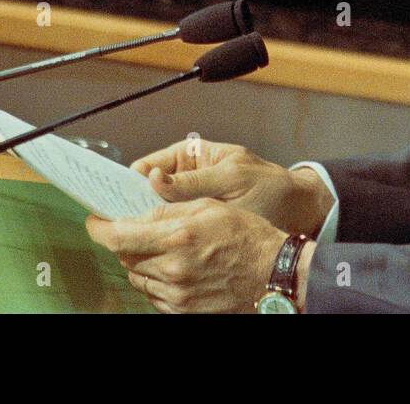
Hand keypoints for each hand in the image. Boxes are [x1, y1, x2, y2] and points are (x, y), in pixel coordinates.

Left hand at [86, 200, 284, 313]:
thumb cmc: (246, 236)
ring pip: (137, 276)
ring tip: (166, 250)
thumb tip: (138, 213)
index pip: (118, 237)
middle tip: (139, 231)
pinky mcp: (181, 309)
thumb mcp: (210, 206)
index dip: (100, 229)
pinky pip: (153, 294)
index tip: (96, 222)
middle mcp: (172, 268)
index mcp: (177, 237)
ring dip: (142, 262)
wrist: (272, 272)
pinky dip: (156, 280)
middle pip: (125, 257)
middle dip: (127, 241)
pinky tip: (176, 269)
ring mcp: (175, 293)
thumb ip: (170, 210)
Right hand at [130, 138, 332, 235]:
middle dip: (132, 207)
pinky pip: (171, 232)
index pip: (149, 166)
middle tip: (117, 224)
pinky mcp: (197, 227)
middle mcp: (186, 180)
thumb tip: (154, 178)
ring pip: (155, 215)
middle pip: (145, 193)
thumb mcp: (232, 178)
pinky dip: (163, 239)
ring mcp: (190, 205)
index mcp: (192, 158)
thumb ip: (194, 180)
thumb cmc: (269, 187)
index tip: (112, 196)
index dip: (129, 180)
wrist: (297, 211)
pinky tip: (156, 250)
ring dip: (146, 226)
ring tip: (133, 240)